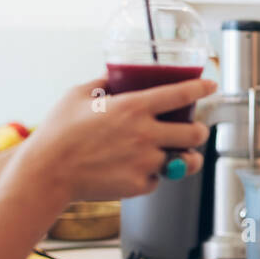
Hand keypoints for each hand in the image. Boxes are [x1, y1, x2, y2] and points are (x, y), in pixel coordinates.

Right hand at [21, 75, 217, 201]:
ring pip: (185, 160)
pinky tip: (138, 170)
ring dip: (187, 156)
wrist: (47, 173)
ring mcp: (145, 162)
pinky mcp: (140, 185)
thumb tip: (115, 73)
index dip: (201, 89)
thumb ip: (104, 82)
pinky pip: (157, 179)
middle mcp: (146, 134)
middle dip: (200, 130)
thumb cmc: (58, 132)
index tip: (212, 87)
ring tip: (181, 154)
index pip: (181, 94)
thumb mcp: (78, 95)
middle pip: (195, 132)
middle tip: (196, 129)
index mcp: (134, 107)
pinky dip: (152, 175)